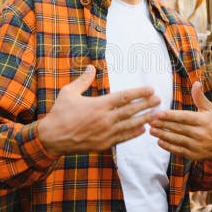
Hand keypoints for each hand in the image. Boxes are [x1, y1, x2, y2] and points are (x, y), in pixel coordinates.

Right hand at [38, 65, 159, 154]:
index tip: (150, 89)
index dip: (139, 93)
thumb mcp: (69, 92)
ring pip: (130, 124)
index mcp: (98, 105)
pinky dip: (134, 133)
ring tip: (157, 114)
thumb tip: (92, 67)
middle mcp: (105, 119)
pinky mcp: (104, 144)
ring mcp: (105, 133)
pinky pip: (123, 137)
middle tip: (159, 99)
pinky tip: (143, 128)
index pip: (124, 97)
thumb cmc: (59, 113)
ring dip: (145, 118)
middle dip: (146, 104)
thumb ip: (83, 80)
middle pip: (131, 110)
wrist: (52, 138)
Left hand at [149, 81, 211, 161]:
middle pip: (178, 128)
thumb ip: (200, 97)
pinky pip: (179, 150)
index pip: (184, 117)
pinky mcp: (194, 155)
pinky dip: (168, 147)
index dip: (170, 115)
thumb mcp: (210, 109)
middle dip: (162, 124)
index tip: (157, 113)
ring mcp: (197, 146)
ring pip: (177, 140)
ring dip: (163, 135)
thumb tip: (196, 83)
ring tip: (151, 130)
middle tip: (149, 120)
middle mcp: (200, 133)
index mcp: (203, 121)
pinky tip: (159, 142)